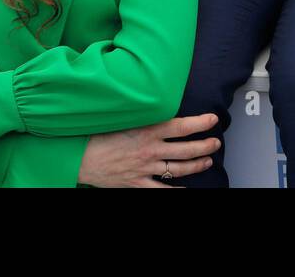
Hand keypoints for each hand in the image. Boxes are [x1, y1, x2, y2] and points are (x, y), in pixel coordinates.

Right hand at [78, 114, 219, 187]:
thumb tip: (159, 102)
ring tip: (207, 161)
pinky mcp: (136, 183)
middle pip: (186, 149)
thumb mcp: (124, 116)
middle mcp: (150, 150)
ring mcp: (145, 168)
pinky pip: (161, 191)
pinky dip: (176, 192)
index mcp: (148, 130)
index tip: (213, 119)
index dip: (201, 123)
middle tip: (216, 142)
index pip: (182, 126)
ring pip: (178, 169)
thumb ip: (144, 113)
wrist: (79, 157)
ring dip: (196, 165)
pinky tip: (187, 190)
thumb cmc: (98, 133)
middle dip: (205, 146)